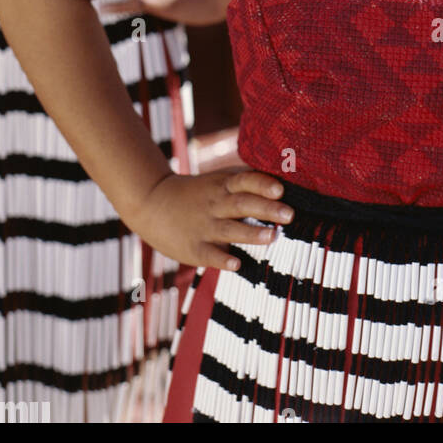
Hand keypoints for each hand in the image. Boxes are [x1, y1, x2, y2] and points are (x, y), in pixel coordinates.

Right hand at [127, 168, 291, 270]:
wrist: (152, 202)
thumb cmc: (197, 192)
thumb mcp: (218, 179)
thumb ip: (245, 180)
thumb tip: (283, 178)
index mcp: (223, 185)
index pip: (245, 181)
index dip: (263, 184)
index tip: (281, 189)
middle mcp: (215, 204)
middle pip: (243, 204)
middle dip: (267, 209)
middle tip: (290, 214)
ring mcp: (204, 226)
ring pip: (230, 229)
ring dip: (252, 233)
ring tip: (273, 236)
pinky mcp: (194, 248)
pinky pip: (210, 254)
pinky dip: (223, 259)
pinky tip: (238, 264)